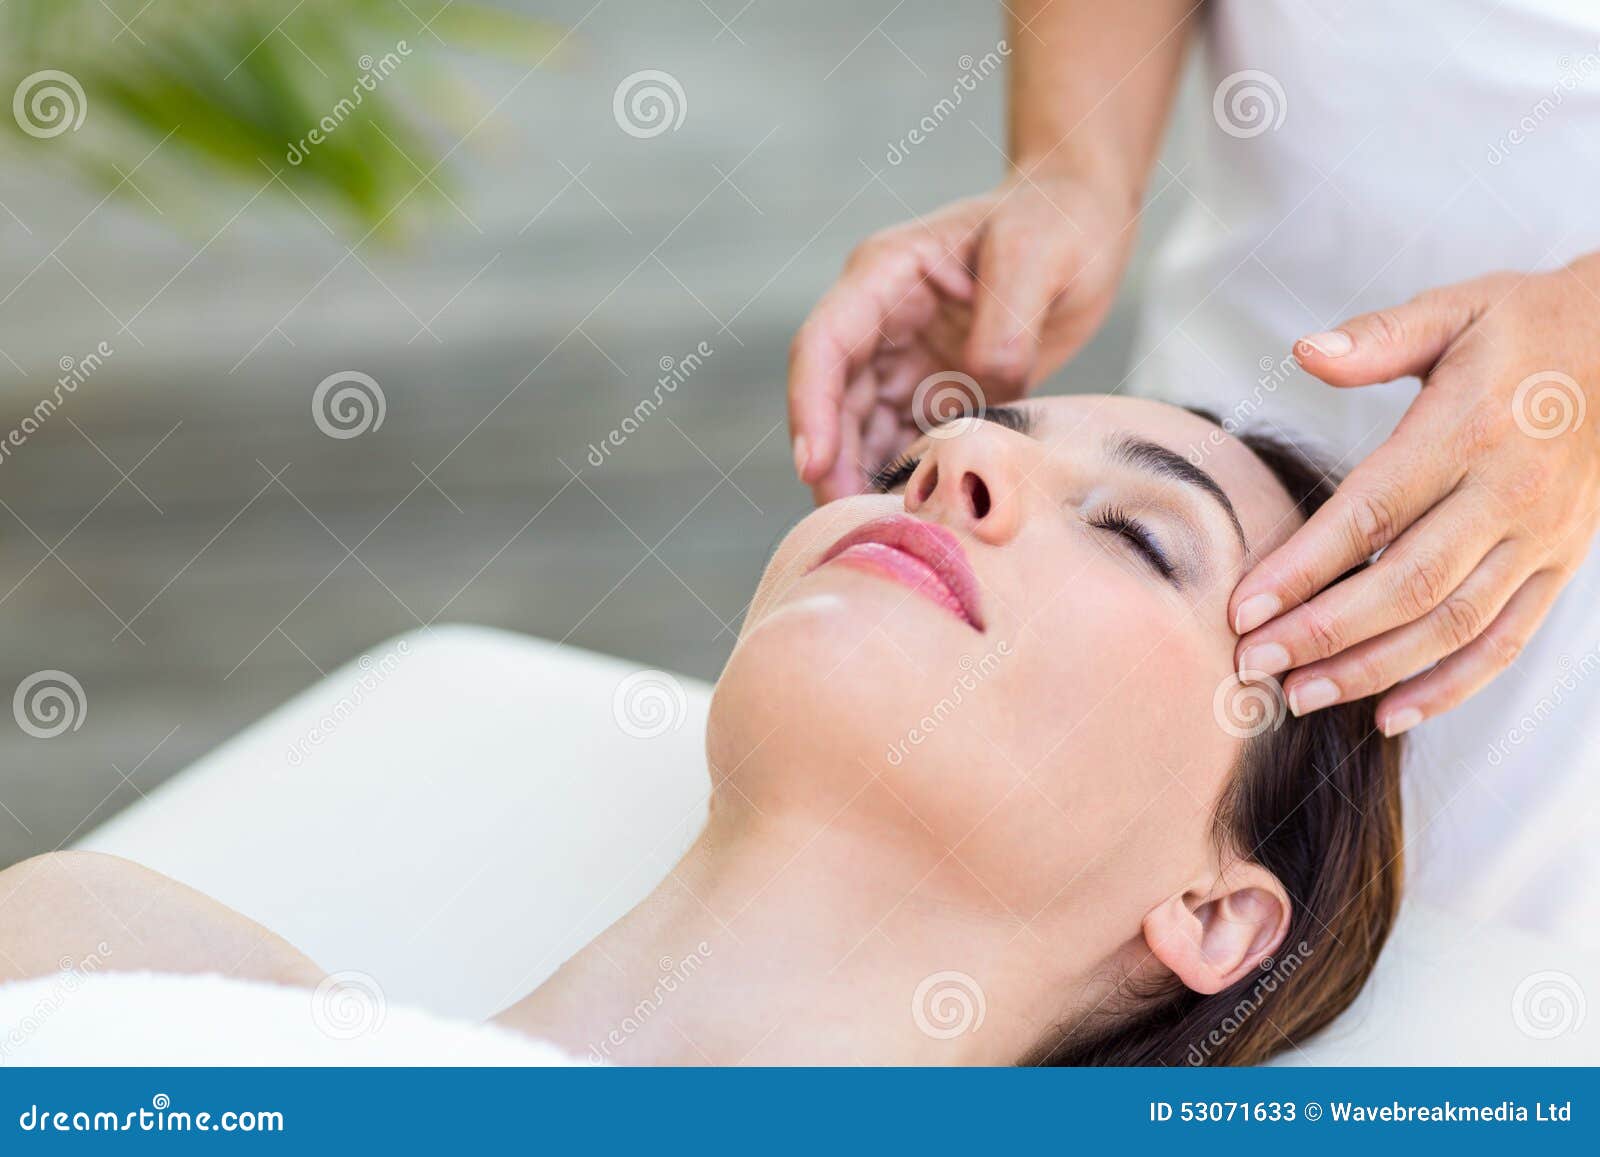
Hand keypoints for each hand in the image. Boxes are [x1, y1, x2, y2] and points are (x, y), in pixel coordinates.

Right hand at [787, 172, 1135, 501]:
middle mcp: (882, 316)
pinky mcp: (935, 383)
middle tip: (849, 523)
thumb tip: (984, 386)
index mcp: (888, 273)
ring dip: (863, 474)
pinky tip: (920, 510)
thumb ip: (1006, 322)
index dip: (811, 406)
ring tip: (882, 527)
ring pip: (862, 426)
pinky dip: (904, 472)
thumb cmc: (1061, 218)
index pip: (826, 343)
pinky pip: (905, 436)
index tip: (813, 465)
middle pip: (835, 398)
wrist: (1087, 218)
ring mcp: (905, 353)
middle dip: (833, 461)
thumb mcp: (1039, 254)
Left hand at [1229, 261, 1599, 734]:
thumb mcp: (1455, 309)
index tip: (1242, 608)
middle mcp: (1509, 493)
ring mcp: (1541, 537)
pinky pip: (1505, 642)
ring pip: (1451, 625)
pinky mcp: (1560, 566)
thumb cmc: (1524, 327)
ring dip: (1372, 670)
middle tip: (1252, 663)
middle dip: (1322, 634)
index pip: (1372, 513)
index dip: (1303, 568)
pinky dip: (1449, 687)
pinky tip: (1389, 714)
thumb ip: (1378, 337)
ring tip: (1299, 696)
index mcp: (1470, 429)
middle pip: (1407, 585)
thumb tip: (1306, 351)